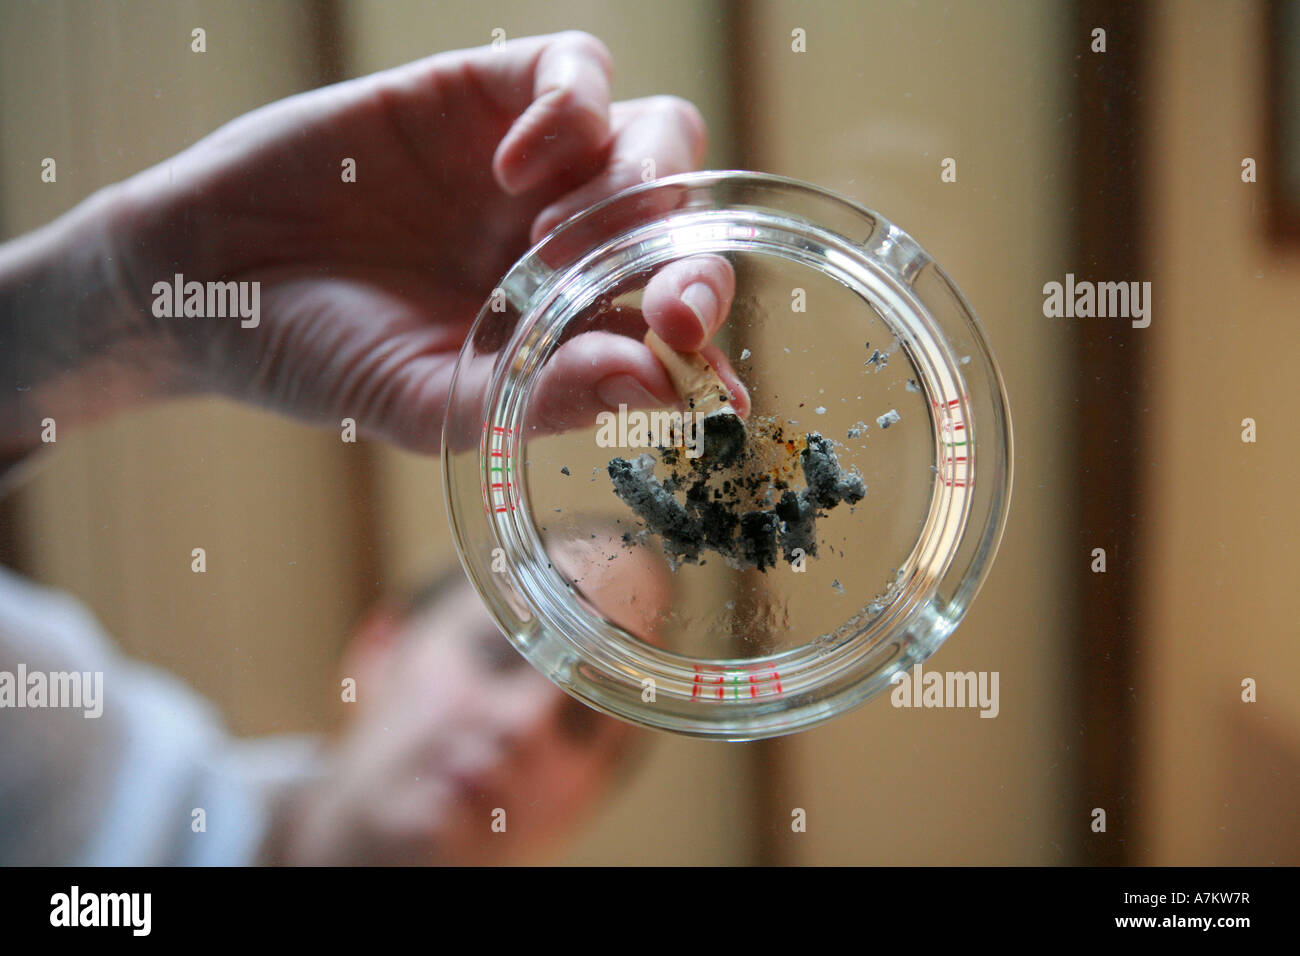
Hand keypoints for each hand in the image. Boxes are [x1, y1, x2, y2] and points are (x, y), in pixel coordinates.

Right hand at [73, 30, 746, 453]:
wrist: (203, 278)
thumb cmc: (317, 354)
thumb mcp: (425, 401)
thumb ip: (536, 396)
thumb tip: (659, 390)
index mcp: (570, 318)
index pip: (673, 311)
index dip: (702, 335)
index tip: (707, 373)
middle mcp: (569, 237)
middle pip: (686, 222)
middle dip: (695, 265)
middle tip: (673, 309)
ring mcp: (535, 164)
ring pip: (656, 136)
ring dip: (637, 187)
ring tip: (551, 238)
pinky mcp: (485, 91)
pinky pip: (577, 71)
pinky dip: (570, 110)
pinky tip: (513, 167)